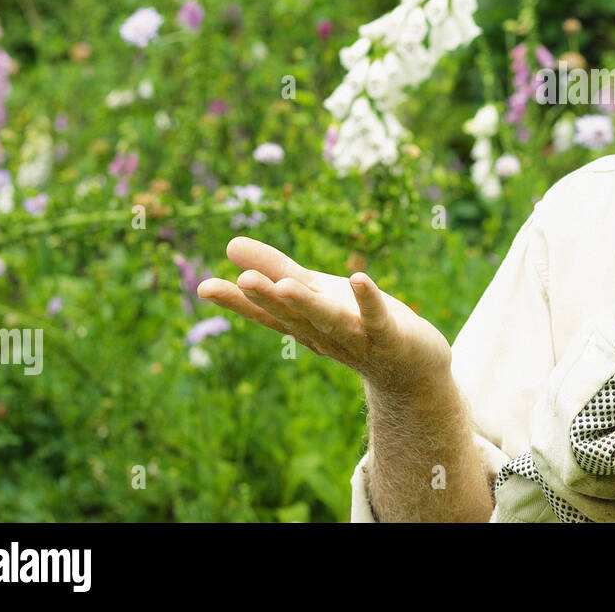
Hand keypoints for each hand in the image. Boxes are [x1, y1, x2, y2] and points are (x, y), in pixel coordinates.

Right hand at [197, 236, 451, 392]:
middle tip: (241, 281)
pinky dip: (368, 299)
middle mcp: (324, 334)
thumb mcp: (315, 292)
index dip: (237, 300)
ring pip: (329, 320)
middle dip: (268, 299)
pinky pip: (378, 317)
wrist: (410, 369)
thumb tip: (229, 244)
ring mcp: (357, 338)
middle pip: (292, 316)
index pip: (266, 312)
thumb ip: (275, 269)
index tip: (204, 287)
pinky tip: (359, 278)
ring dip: (308, 304)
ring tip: (286, 284)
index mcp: (303, 324)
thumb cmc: (356, 324)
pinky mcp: (390, 335)